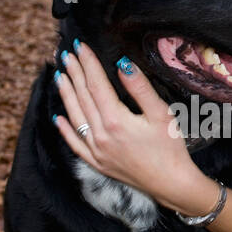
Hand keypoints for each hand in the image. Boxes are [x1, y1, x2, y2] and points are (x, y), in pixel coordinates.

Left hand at [52, 42, 216, 213]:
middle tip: (65, 53)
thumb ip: (140, 88)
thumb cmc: (171, 148)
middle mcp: (100, 135)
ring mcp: (96, 151)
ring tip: (59, 75)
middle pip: (83, 97)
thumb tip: (122, 63)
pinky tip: (60, 117)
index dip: (87, 63)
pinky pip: (75, 143)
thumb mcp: (161, 114)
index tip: (80, 46)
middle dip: (74, 73)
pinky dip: (66, 129)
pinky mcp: (97, 163)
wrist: (171, 184)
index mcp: (116, 120)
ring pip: (75, 116)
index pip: (96, 84)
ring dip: (66, 94)